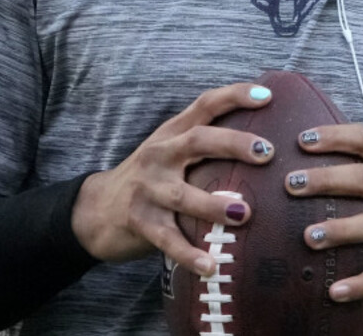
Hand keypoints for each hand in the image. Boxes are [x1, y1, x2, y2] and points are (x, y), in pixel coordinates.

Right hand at [70, 83, 275, 273]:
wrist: (94, 210)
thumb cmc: (149, 179)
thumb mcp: (170, 151)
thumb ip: (205, 145)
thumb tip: (265, 143)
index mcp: (172, 133)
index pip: (205, 105)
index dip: (234, 96)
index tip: (267, 96)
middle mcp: (160, 154)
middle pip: (198, 141)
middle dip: (233, 144)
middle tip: (266, 153)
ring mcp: (147, 188)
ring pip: (183, 194)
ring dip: (214, 204)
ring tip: (244, 214)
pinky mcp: (139, 221)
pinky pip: (167, 239)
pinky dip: (189, 254)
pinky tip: (210, 266)